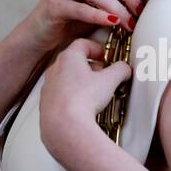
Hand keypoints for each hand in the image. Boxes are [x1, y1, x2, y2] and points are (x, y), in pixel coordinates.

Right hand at [22, 0, 158, 54]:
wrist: (40, 35)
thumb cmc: (73, 20)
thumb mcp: (98, 4)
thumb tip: (147, 1)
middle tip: (140, 12)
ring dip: (117, 7)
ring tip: (129, 24)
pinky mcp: (54, 5)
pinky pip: (79, 8)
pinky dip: (98, 15)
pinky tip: (111, 22)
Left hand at [38, 38, 132, 165]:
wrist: (64, 126)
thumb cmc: (82, 100)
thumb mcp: (109, 81)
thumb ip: (120, 70)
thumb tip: (124, 68)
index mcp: (69, 58)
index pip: (83, 44)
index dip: (98, 49)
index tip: (107, 57)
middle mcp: (55, 69)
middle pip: (74, 61)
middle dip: (91, 67)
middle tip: (104, 75)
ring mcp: (48, 86)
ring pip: (66, 78)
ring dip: (81, 82)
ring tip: (95, 93)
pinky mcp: (46, 103)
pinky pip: (61, 95)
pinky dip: (72, 97)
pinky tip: (82, 107)